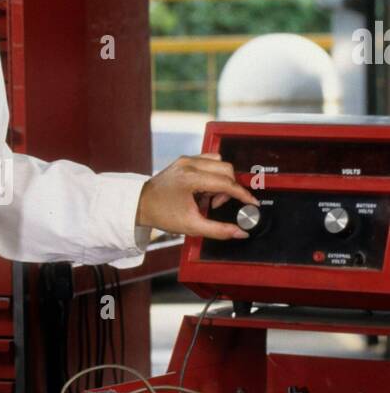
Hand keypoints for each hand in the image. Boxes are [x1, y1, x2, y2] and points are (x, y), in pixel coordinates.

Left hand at [136, 153, 259, 240]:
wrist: (140, 204)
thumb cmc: (162, 214)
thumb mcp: (191, 226)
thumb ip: (219, 230)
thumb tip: (240, 232)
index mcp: (191, 178)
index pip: (226, 182)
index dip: (242, 194)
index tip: (252, 202)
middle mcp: (189, 164)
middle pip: (226, 169)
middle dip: (228, 189)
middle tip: (215, 205)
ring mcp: (186, 160)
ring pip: (219, 163)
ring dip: (221, 180)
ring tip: (207, 197)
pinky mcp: (185, 160)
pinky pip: (209, 161)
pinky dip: (213, 175)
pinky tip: (203, 189)